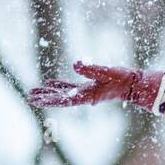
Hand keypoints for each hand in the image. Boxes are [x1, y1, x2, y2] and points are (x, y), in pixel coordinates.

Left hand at [28, 62, 164, 109]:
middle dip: (44, 97)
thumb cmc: (123, 78)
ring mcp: (86, 92)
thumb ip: (91, 69)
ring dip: (49, 92)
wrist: (135, 84)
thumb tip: (75, 64)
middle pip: (60, 98)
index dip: (49, 100)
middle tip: (29, 96)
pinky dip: (59, 85)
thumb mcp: (108, 72)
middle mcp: (84, 96)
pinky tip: (50, 82)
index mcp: (88, 95)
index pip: (65, 100)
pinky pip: (71, 87)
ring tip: (34, 91)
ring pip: (63, 93)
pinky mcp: (89, 87)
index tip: (35, 101)